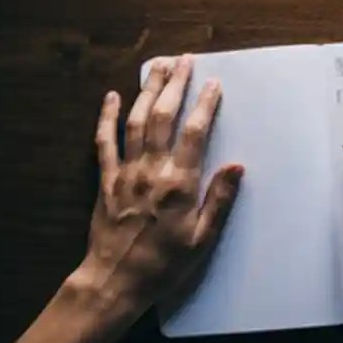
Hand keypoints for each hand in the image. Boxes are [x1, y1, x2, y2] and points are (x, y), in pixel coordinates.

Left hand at [72, 54, 243, 320]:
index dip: (205, 105)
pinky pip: (104, 142)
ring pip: (136, 121)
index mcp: (179, 184)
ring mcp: (125, 173)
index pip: (195, 133)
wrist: (116, 281)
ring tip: (158, 67)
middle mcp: (151, 171)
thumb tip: (237, 165)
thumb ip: (219, 200)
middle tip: (185, 61)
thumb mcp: (202, 240)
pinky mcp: (105, 180)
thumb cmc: (164, 266)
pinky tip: (113, 97)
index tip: (214, 83)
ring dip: (147, 91)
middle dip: (175, 85)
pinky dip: (108, 117)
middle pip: (163, 116)